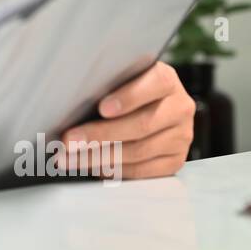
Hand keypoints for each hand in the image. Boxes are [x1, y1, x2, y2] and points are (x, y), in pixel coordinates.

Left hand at [59, 61, 195, 179]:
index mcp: (166, 80)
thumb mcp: (120, 79)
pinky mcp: (175, 160)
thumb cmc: (124, 91)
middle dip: (101, 135)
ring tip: (70, 158)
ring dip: (100, 157)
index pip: (154, 85)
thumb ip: (106, 84)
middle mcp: (179, 107)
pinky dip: (115, 170)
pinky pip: (143, 170)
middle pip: (141, 125)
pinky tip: (91, 167)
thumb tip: (69, 101)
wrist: (150, 108)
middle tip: (70, 141)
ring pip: (139, 151)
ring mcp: (181, 136)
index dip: (128, 98)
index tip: (102, 109)